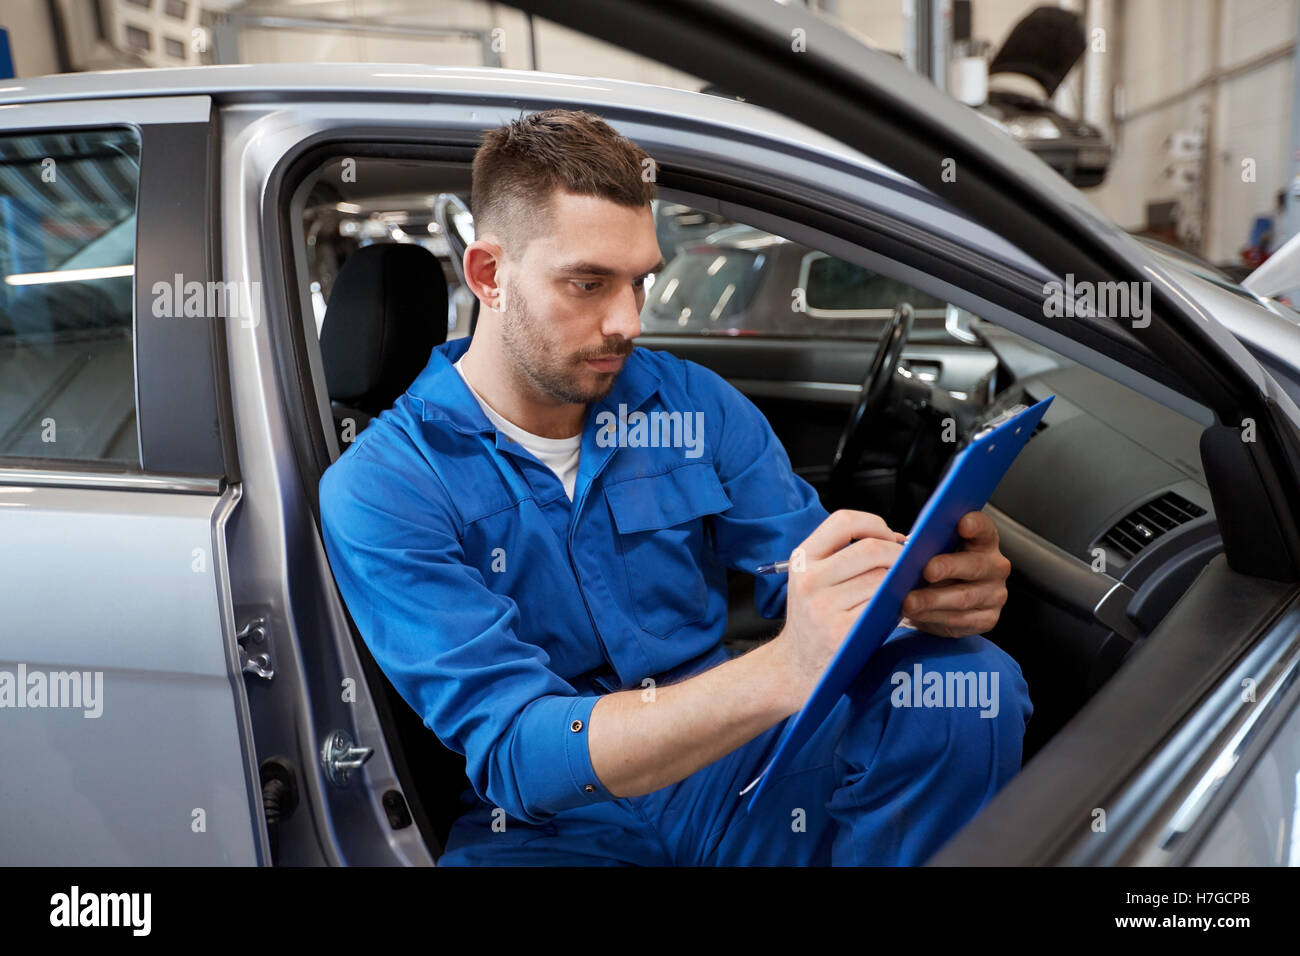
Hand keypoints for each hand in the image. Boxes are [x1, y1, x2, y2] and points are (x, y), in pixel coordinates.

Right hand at [776, 510, 906, 702]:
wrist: (795, 666)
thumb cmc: (813, 618)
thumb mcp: (812, 579)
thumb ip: (842, 555)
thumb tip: (897, 539)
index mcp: (802, 559)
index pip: (843, 521)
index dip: (874, 524)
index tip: (889, 537)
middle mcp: (809, 580)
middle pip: (870, 549)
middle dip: (897, 554)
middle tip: (906, 565)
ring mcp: (824, 607)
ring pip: (880, 578)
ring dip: (898, 581)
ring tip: (899, 587)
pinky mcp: (842, 631)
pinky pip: (882, 606)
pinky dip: (895, 603)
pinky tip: (894, 607)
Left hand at [900, 511, 1009, 637]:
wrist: (941, 603)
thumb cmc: (936, 568)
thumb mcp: (933, 551)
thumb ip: (928, 545)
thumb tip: (908, 547)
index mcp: (983, 541)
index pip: (984, 528)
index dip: (975, 524)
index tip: (963, 523)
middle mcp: (995, 566)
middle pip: (974, 565)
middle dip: (948, 567)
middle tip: (927, 571)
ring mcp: (994, 594)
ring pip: (964, 597)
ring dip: (933, 600)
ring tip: (909, 601)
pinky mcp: (987, 618)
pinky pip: (959, 620)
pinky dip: (934, 617)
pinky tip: (917, 614)